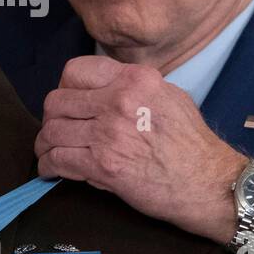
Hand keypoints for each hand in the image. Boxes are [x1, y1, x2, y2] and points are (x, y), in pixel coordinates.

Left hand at [35, 55, 247, 242]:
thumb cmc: (192, 144)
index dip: (65, 88)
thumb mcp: (169, 96)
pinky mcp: (102, 165)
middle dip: (51, 118)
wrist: (207, 182)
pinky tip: (51, 169)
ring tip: (48, 151)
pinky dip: (49, 166)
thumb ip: (134, 88)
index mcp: (134, 79)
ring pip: (53, 131)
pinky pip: (58, 160)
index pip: (76, 70)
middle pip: (57, 101)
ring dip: (45, 144)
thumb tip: (104, 89)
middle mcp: (118, 100)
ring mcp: (108, 133)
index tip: (68, 102)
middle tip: (55, 129)